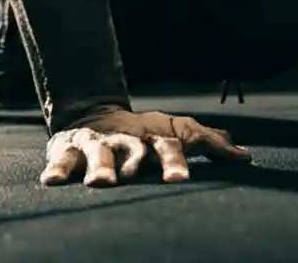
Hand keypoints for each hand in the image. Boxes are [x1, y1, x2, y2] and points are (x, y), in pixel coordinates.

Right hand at [40, 109, 251, 186]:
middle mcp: (126, 142)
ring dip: (99, 167)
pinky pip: (61, 160)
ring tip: (100, 183)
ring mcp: (97, 145)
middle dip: (133, 163)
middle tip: (130, 177)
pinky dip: (56, 169)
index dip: (174, 162)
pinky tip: (52, 181)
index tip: (180, 180)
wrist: (95, 114)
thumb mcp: (176, 131)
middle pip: (132, 153)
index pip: (169, 147)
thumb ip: (208, 142)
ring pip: (98, 155)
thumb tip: (245, 156)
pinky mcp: (68, 149)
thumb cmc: (144, 133)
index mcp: (154, 138)